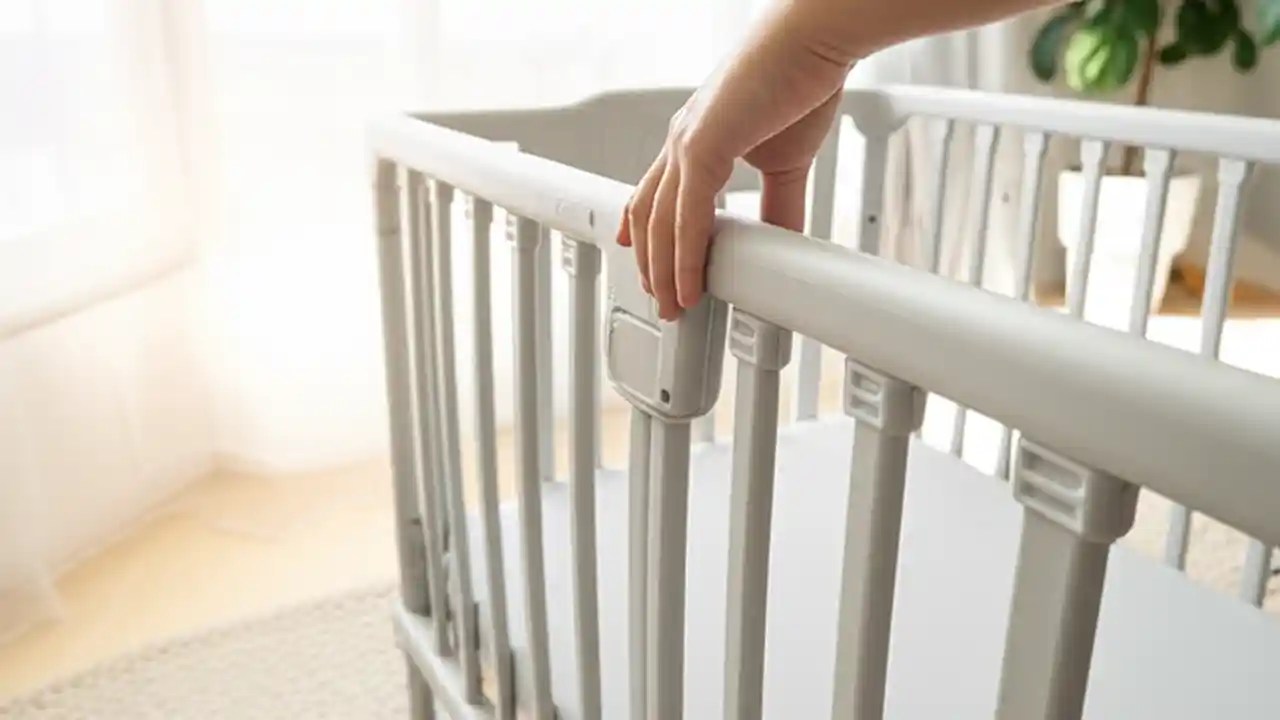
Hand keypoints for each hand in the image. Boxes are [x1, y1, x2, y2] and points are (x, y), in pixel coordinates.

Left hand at [615, 5, 852, 319]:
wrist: (814, 41)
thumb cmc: (800, 82)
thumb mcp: (785, 161)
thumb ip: (778, 205)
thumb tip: (781, 241)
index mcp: (696, 137)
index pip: (656, 192)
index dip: (643, 229)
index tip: (639, 257)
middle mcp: (682, 139)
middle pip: (649, 215)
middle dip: (652, 264)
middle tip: (663, 301)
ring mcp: (686, 141)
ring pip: (659, 221)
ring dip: (664, 270)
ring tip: (674, 304)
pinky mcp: (702, 144)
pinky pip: (685, 214)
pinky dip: (684, 254)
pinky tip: (689, 281)